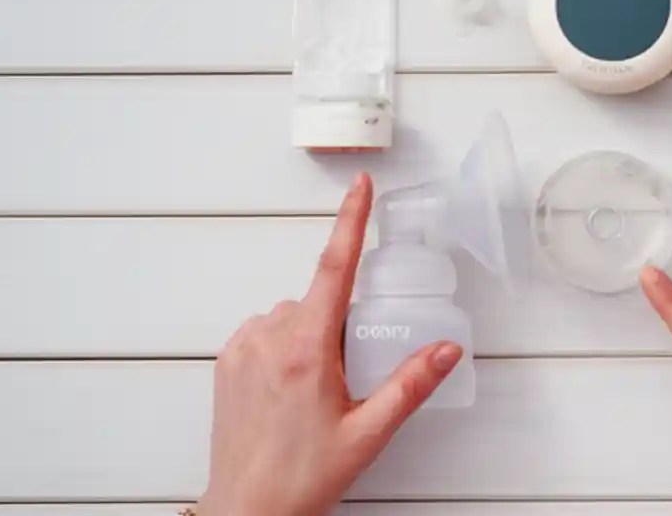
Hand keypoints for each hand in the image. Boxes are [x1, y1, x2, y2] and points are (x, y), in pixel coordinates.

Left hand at [199, 173, 463, 515]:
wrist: (247, 511)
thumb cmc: (300, 480)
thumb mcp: (368, 433)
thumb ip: (410, 385)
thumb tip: (445, 349)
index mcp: (306, 351)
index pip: (335, 269)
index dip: (350, 222)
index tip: (359, 187)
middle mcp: (268, 340)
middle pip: (319, 302)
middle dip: (340, 328)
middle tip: (344, 384)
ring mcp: (242, 349)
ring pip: (292, 316)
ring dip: (310, 338)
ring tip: (313, 396)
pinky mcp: (226, 361)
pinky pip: (266, 332)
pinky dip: (284, 347)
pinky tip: (289, 390)